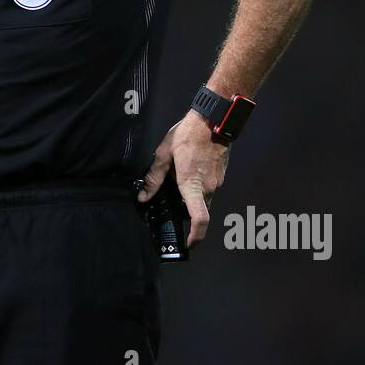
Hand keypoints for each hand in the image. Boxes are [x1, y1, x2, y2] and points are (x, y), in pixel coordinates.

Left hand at [137, 109, 229, 246]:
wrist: (213, 120)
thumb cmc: (188, 135)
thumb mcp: (164, 155)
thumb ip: (153, 178)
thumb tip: (143, 197)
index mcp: (192, 186)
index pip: (200, 219)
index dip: (196, 237)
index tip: (188, 244)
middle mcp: (208, 188)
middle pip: (198, 211)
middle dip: (186, 213)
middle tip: (171, 205)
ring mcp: (217, 182)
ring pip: (204, 199)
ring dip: (192, 197)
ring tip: (177, 181)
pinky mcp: (221, 174)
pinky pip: (209, 188)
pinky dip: (198, 187)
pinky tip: (188, 171)